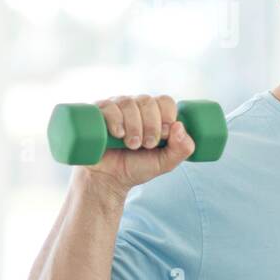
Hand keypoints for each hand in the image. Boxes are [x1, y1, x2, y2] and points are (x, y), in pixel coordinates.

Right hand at [78, 94, 196, 196]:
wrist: (108, 178)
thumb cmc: (137, 167)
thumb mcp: (166, 162)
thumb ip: (182, 148)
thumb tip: (179, 126)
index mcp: (154, 114)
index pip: (165, 101)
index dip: (167, 117)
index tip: (163, 137)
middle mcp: (135, 106)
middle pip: (148, 101)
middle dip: (151, 126)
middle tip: (147, 145)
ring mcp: (116, 107)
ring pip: (129, 103)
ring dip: (134, 127)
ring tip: (131, 145)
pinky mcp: (97, 113)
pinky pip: (108, 107)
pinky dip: (116, 120)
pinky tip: (118, 134)